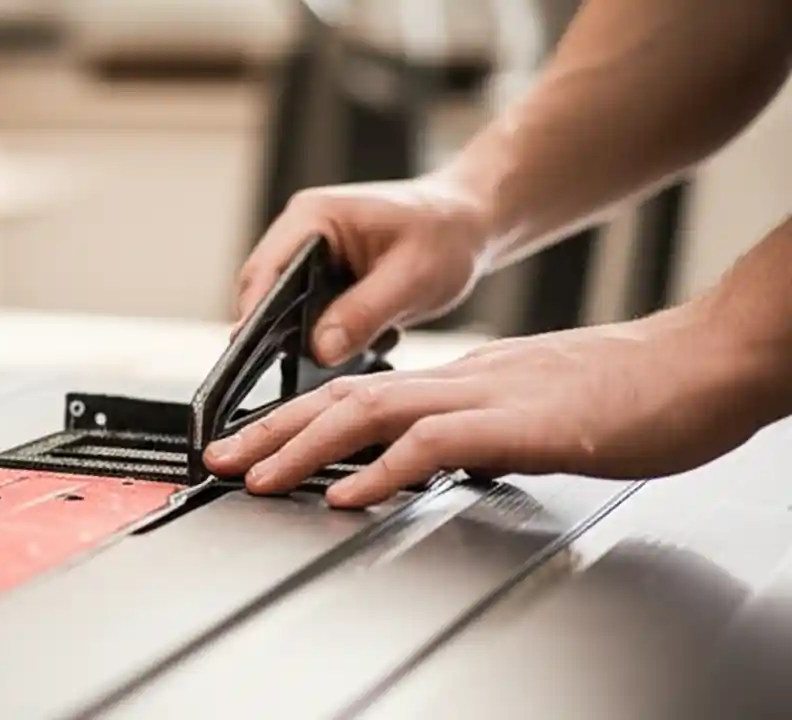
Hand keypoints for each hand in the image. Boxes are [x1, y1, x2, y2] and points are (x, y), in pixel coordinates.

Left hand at [206, 303, 773, 507]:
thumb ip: (478, 430)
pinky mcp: (520, 424)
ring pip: (371, 413)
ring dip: (304, 446)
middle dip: (272, 430)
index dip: (295, 419)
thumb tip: (432, 455)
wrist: (697, 365)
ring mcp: (486, 398)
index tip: (251, 444)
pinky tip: (346, 491)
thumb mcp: (531, 412)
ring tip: (256, 476)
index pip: (359, 393)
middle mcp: (458, 382)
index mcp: (460, 381)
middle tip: (219, 458)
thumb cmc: (626, 394)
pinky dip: (381, 468)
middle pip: (343, 397)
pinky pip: (434, 443)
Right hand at [236, 175, 492, 365]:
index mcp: (314, 215)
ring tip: (311, 367)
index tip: (249, 355)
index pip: (264, 269)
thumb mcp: (412, 278)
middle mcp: (301, 230)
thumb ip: (363, 313)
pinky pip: (301, 310)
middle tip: (280, 375)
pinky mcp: (321, 274)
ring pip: (279, 304)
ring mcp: (308, 252)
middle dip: (269, 331)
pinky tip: (335, 353)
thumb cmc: (447, 234)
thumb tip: (319, 351)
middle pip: (261, 289)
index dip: (253, 314)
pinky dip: (313, 333)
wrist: (471, 222)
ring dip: (292, 335)